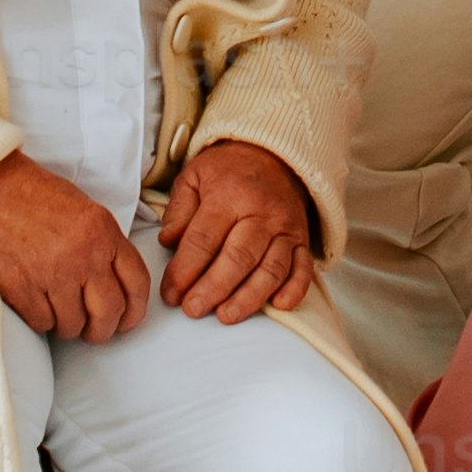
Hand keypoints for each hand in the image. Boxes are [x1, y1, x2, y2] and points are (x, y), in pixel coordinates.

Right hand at [0, 152, 154, 342]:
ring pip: (74, 324)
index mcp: (102, 230)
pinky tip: (34, 305)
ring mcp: (53, 273)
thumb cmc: (26, 192)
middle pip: (110, 312)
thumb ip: (101, 241)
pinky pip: (43, 323)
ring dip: (67, 326)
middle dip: (103, 330)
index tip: (127, 320)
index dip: (135, 310)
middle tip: (93, 331)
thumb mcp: (80, 206)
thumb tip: (112, 278)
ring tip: (57, 313)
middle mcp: (84, 254)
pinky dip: (40, 321)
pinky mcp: (22, 289)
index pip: (136, 282)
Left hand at [158, 138, 319, 321]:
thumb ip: (178, 210)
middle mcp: (261, 213)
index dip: (184, 270)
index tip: (170, 293)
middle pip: (238, 257)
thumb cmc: (228, 172)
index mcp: (229, 195)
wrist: (273, 156)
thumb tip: (168, 242)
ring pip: (271, 268)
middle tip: (192, 309)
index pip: (204, 239)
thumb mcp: (194, 176)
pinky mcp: (302, 240)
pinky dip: (294, 289)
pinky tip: (278, 306)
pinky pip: (303, 268)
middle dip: (213, 288)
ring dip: (249, 297)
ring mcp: (285, 228)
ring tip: (226, 315)